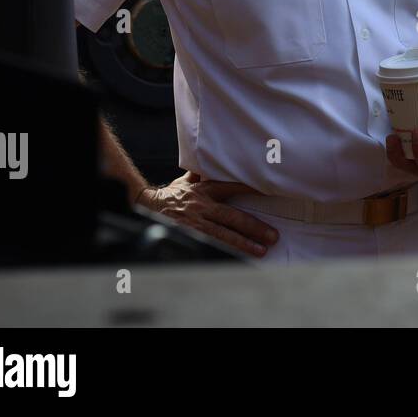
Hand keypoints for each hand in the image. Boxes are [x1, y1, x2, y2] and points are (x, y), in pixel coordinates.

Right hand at [138, 171, 278, 258]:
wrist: (145, 207)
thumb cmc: (172, 194)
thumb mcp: (188, 180)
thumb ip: (205, 173)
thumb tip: (217, 158)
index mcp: (204, 191)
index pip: (231, 187)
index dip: (250, 188)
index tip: (269, 190)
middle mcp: (202, 207)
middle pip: (231, 217)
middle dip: (253, 227)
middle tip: (272, 236)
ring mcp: (195, 224)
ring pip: (223, 235)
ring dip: (243, 244)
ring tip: (261, 250)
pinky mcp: (189, 236)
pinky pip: (210, 246)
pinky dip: (224, 253)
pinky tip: (239, 258)